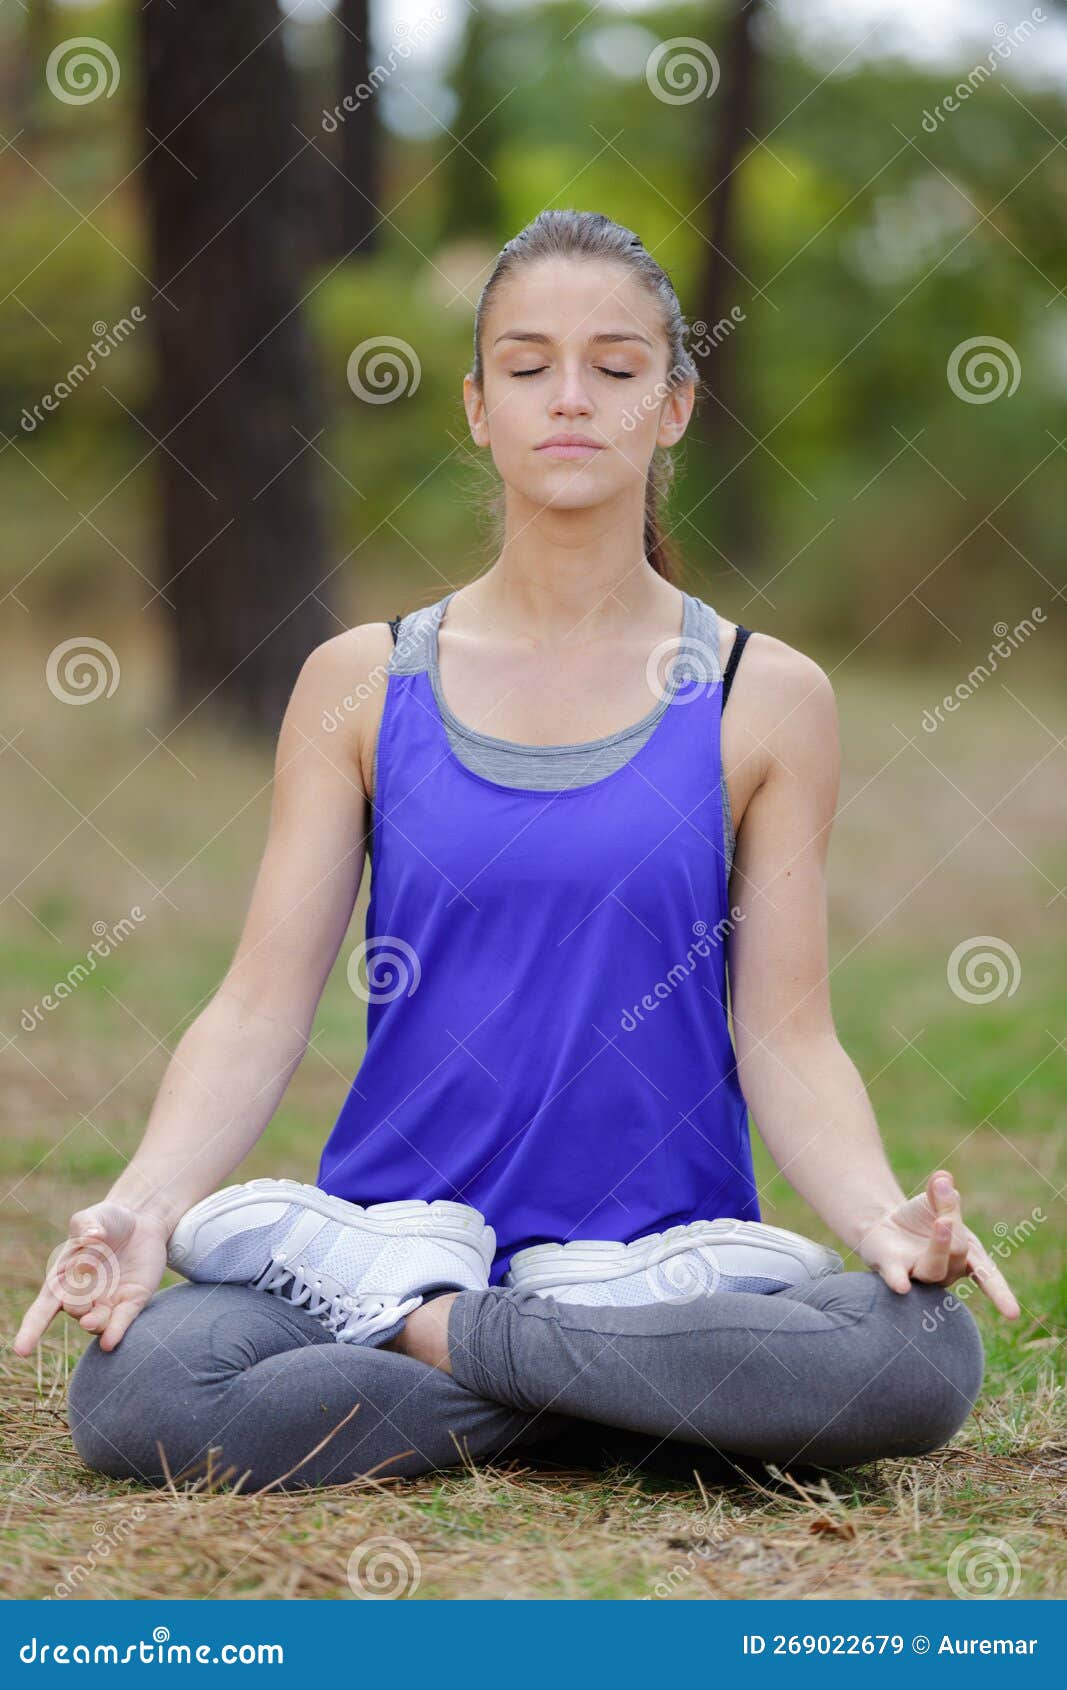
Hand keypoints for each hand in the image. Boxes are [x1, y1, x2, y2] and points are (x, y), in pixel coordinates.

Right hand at [14, 1200, 168, 1356]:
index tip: (22, 1350)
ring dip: (93, 1325)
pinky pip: (122, 1321)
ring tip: (90, 1322)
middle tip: (85, 1282)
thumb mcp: (91, 1218)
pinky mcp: (132, 1301)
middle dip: (76, 1304)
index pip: (42, 1310)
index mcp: (63, 1280)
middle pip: (74, 1311)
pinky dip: (115, 1332)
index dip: (31, 1330)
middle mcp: (83, 1297)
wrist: (141, 1221)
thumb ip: (87, 1227)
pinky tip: (110, 1342)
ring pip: (97, 1323)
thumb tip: (91, 1241)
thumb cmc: (107, 1221)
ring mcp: (108, 1302)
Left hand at [857, 1170, 1019, 1318]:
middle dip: (954, 1225)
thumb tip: (943, 1178)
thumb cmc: (918, 1219)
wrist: (883, 1225)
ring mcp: (919, 1272)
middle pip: (959, 1253)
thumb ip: (941, 1192)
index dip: (1000, 1294)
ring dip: (940, 1245)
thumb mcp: (933, 1201)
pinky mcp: (892, 1269)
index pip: (988, 1276)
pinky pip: (897, 1278)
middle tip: (947, 1202)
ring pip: (935, 1269)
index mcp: (966, 1256)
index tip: (1012, 1314)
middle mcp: (946, 1271)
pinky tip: (902, 1287)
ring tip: (941, 1221)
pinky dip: (900, 1281)